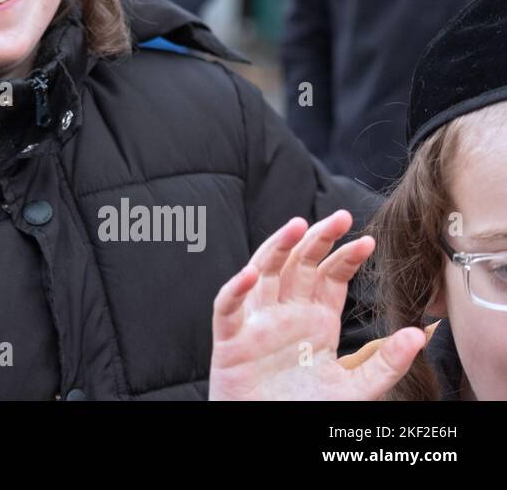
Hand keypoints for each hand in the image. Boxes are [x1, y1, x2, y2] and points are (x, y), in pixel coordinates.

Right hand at [208, 210, 426, 399]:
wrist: (268, 432)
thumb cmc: (306, 410)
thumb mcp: (355, 389)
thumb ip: (386, 364)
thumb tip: (420, 334)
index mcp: (315, 321)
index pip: (330, 277)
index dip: (346, 257)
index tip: (367, 241)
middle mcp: (285, 314)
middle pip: (298, 264)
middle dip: (317, 239)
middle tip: (340, 217)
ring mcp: (256, 323)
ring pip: (262, 273)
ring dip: (276, 248)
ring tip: (296, 225)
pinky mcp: (230, 339)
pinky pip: (228, 308)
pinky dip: (235, 290)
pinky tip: (249, 275)